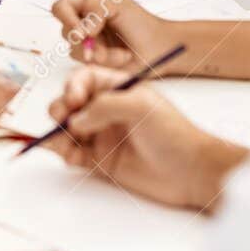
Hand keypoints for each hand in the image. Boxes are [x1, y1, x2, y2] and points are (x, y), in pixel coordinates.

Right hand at [44, 66, 247, 209]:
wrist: (191, 171)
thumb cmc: (175, 133)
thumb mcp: (141, 106)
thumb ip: (105, 106)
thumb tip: (76, 118)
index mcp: (119, 89)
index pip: (86, 79)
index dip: (73, 86)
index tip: (72, 99)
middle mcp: (108, 110)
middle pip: (71, 104)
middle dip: (60, 109)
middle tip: (60, 119)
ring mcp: (104, 135)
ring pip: (69, 129)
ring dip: (57, 132)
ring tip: (58, 141)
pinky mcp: (102, 160)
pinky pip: (74, 153)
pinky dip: (64, 152)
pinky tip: (66, 154)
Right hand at [52, 0, 175, 69]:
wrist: (158, 48)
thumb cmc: (141, 22)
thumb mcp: (118, 4)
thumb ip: (95, 8)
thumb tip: (81, 32)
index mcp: (86, 5)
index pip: (61, 8)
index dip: (65, 17)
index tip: (81, 29)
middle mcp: (83, 25)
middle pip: (65, 31)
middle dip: (87, 39)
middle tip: (105, 41)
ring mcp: (87, 46)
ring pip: (74, 51)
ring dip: (100, 52)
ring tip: (121, 52)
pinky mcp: (94, 63)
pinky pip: (87, 65)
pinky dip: (106, 62)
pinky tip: (121, 58)